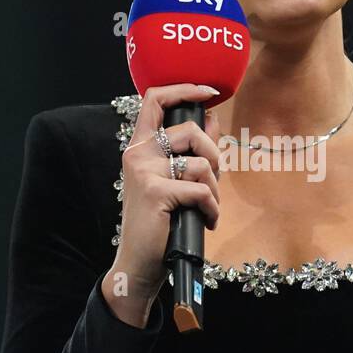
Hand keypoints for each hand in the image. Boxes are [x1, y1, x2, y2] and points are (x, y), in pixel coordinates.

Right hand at [103, 83, 223, 322]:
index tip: (208, 93)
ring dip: (214, 189)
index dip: (184, 89)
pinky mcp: (156, 192)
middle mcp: (138, 154)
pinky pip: (200, 190)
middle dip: (214, 155)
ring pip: (200, 163)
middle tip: (212, 180)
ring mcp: (144, 172)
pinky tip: (207, 221)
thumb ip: (190, 150)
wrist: (138, 263)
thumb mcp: (172, 180)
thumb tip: (212, 119)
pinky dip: (211, 208)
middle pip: (191, 131)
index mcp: (140, 147)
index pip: (155, 100)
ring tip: (207, 207)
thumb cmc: (158, 222)